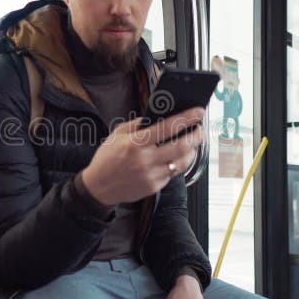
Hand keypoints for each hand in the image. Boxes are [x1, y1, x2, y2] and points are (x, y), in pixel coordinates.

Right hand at [81, 107, 203, 205]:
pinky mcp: (154, 187)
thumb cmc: (107, 158)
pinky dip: (178, 164)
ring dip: (192, 151)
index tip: (199, 112)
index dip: (187, 118)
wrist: (98, 187)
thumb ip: (137, 125)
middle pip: (181, 146)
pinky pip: (173, 173)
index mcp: (135, 143)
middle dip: (196, 136)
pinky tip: (178, 157)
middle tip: (200, 129)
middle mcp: (145, 160)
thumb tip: (158, 115)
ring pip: (182, 162)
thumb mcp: (117, 135)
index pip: (167, 127)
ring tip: (193, 143)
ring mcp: (151, 175)